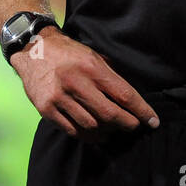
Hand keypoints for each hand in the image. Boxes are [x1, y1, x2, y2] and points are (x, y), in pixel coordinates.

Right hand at [10, 27, 158, 139]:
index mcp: (91, 66)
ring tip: (113, 130)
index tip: (153, 121)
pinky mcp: (46, 109)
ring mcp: (59, 97)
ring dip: (107, 132)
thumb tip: (130, 100)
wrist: (32, 49)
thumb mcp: (92, 55)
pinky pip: (73, 130)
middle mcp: (75, 82)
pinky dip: (88, 135)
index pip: (124, 94)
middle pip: (110, 114)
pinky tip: (95, 133)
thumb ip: (109, 76)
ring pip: (92, 126)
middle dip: (127, 124)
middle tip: (134, 126)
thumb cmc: (67, 53)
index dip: (141, 111)